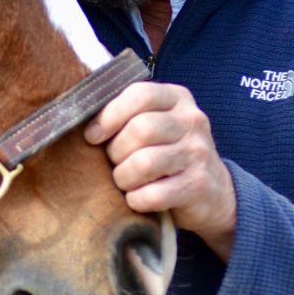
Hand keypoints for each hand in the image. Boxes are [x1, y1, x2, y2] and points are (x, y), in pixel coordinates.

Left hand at [84, 81, 236, 260]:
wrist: (214, 192)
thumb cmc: (169, 153)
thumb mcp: (157, 123)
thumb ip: (128, 114)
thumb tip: (79, 117)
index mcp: (178, 98)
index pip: (139, 95)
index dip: (108, 115)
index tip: (92, 135)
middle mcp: (192, 121)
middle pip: (140, 130)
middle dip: (115, 152)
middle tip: (114, 163)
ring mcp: (198, 153)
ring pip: (143, 163)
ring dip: (123, 177)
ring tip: (125, 181)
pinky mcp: (197, 186)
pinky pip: (153, 194)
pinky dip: (136, 200)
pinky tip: (137, 199)